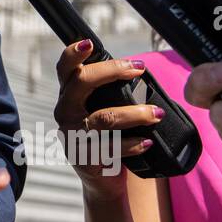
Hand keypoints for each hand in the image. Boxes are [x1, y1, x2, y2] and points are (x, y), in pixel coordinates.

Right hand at [54, 39, 161, 196]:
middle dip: (112, 71)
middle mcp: (65, 112)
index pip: (65, 69)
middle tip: (139, 68)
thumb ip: (108, 92)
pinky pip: (111, 148)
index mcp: (68, 96)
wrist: (101, 179)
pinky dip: (133, 144)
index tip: (89, 43)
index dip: (73, 54)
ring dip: (134, 114)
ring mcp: (72, 136)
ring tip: (156, 114)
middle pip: (82, 83)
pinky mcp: (84, 158)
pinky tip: (147, 142)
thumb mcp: (100, 110)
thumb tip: (137, 70)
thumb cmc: (106, 137)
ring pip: (104, 118)